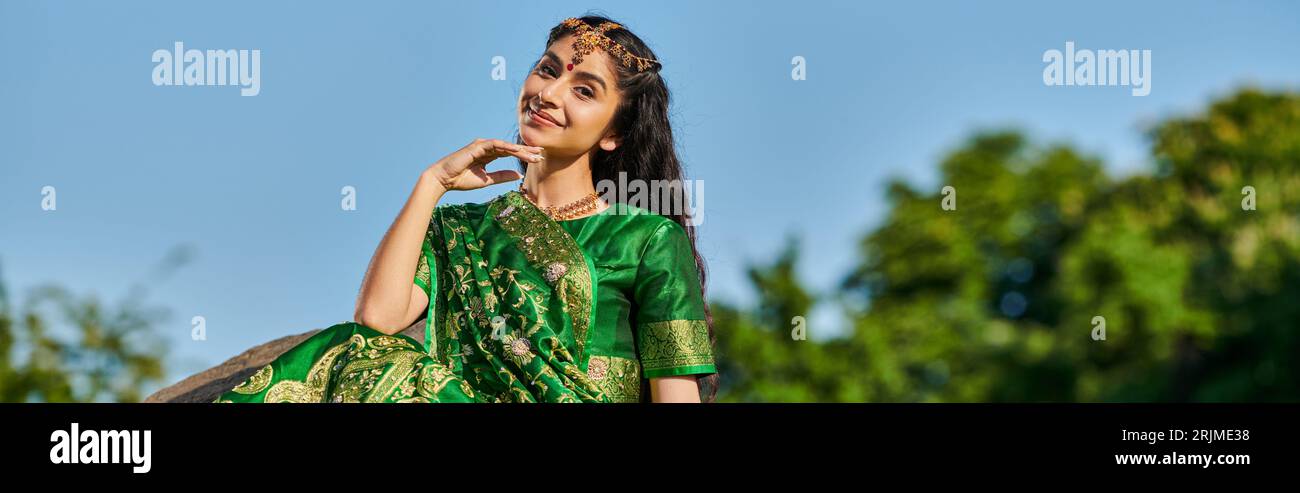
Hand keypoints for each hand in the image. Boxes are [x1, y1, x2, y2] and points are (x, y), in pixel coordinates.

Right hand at [427, 138, 542, 191]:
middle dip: (526, 150)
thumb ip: (501, 176)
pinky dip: (507, 147)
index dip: (524, 155)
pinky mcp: (476, 146)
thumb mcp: (486, 180)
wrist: (444, 180)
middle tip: (541, 153)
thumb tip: (519, 176)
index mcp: (488, 154)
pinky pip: (495, 145)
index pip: (510, 153)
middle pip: (510, 148)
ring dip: (520, 150)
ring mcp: (481, 145)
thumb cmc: (462, 180)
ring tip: (533, 154)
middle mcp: (486, 147)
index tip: (537, 159)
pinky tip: (518, 150)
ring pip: (505, 146)